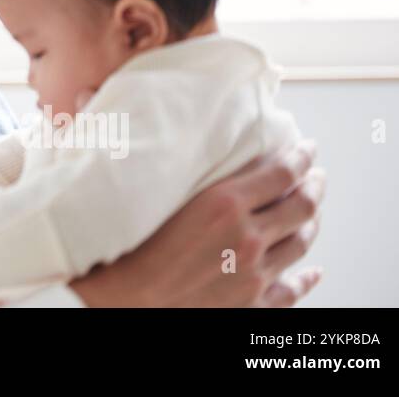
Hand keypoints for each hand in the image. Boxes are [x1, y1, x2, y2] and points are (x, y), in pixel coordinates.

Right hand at [72, 139, 324, 306]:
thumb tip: (82, 89)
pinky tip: (313, 271)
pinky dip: (308, 278)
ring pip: (301, 244)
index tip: (306, 146)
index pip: (282, 172)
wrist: (117, 310)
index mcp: (222, 203)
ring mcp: (252, 276)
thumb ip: (110, 137)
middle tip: (315, 174)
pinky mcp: (248, 306)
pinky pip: (292, 291)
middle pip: (302, 206)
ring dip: (311, 224)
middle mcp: (246, 237)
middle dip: (314, 185)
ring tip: (312, 210)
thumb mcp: (119, 188)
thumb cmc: (114, 251)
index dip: (300, 156)